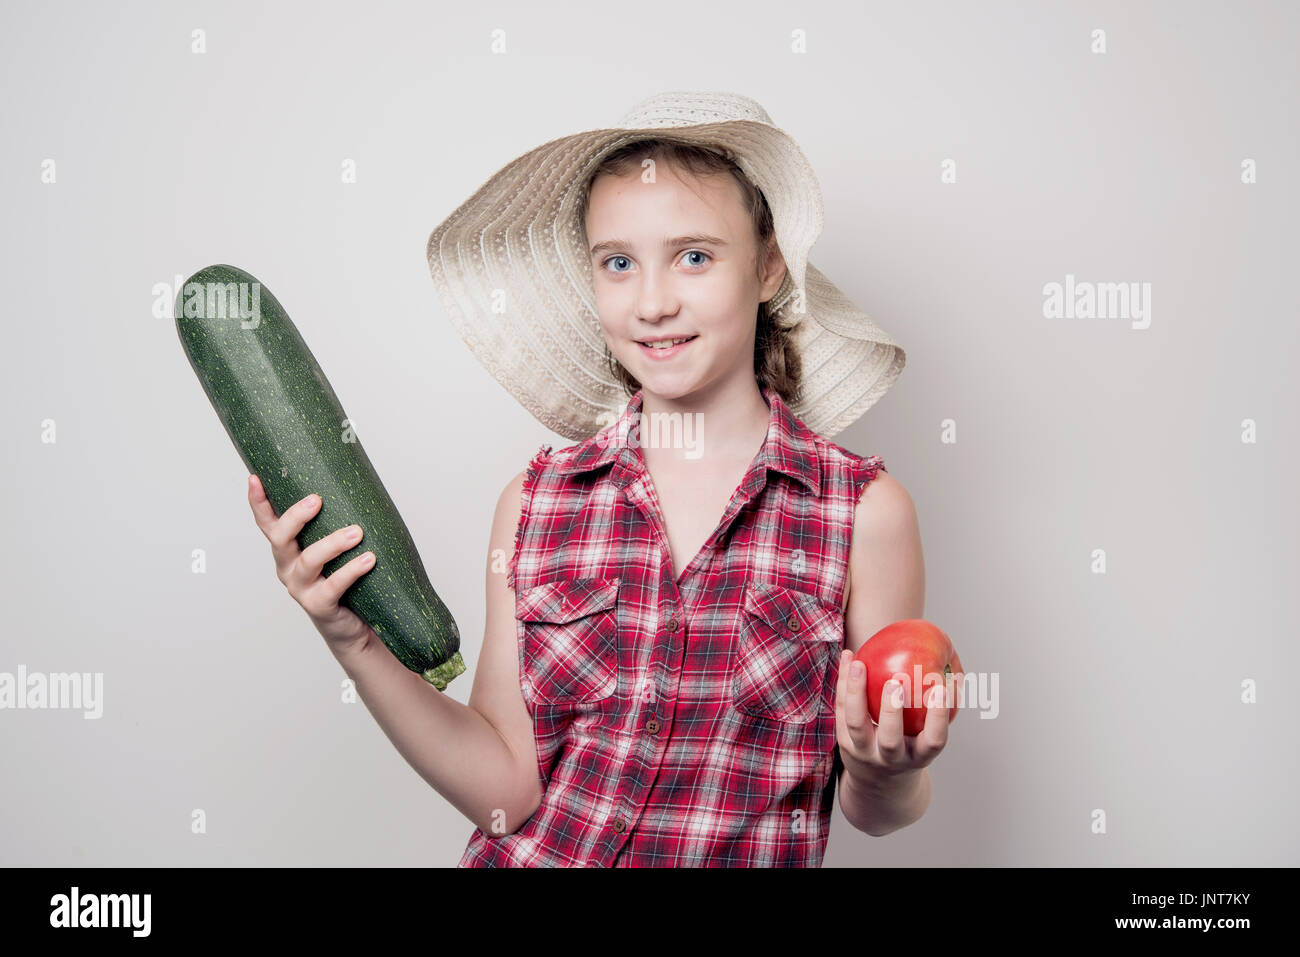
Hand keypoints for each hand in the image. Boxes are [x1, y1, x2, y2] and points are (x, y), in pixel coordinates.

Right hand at [247, 473, 377, 659]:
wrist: (354, 626)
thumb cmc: (347, 579)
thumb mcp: (337, 550)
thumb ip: (338, 523)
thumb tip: (364, 483)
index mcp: (288, 551)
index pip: (268, 524)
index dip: (258, 502)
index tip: (255, 478)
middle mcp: (288, 568)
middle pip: (280, 539)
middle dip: (295, 517)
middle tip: (316, 499)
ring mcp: (301, 588)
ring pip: (308, 561)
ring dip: (332, 544)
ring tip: (356, 533)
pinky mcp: (320, 606)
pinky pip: (332, 586)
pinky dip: (351, 570)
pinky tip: (368, 559)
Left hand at [834, 649, 949, 787]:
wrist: (877, 783)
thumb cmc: (910, 747)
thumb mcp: (926, 738)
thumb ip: (937, 710)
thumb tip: (955, 669)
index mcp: (918, 757)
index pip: (933, 741)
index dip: (938, 718)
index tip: (941, 690)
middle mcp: (890, 758)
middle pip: (889, 739)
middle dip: (892, 711)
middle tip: (896, 682)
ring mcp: (863, 751)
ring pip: (856, 724)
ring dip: (856, 692)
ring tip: (860, 665)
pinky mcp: (842, 740)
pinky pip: (840, 708)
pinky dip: (844, 682)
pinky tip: (849, 656)